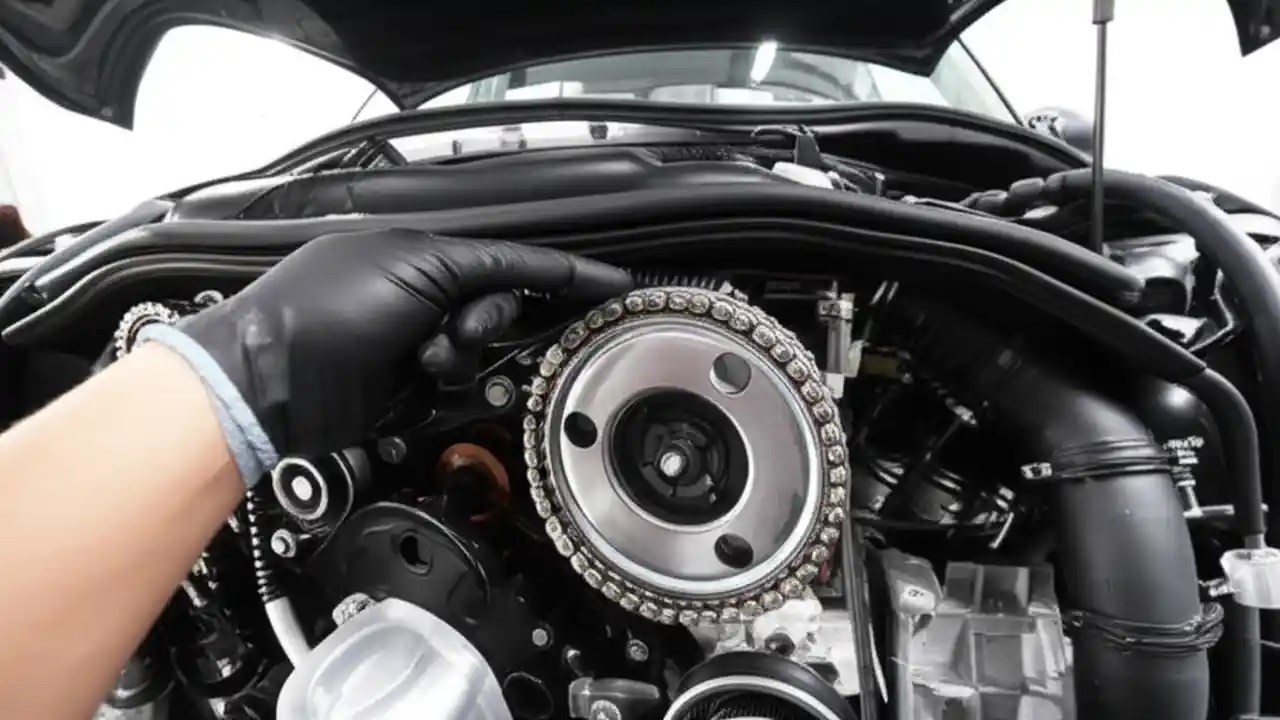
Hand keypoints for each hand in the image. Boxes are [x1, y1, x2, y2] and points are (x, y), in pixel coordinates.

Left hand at [178, 228, 631, 456]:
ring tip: (422, 360)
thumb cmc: (326, 308)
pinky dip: (445, 386)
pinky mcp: (403, 387)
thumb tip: (528, 268)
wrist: (271, 379)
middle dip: (487, 321)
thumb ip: (482, 267)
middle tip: (457, 332)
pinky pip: (456, 387)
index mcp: (420, 252)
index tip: (612, 286)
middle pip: (499, 308)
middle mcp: (418, 293)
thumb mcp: (417, 266)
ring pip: (480, 352)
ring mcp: (410, 341)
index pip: (510, 259)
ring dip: (460, 357)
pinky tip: (415, 382)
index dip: (564, 275)